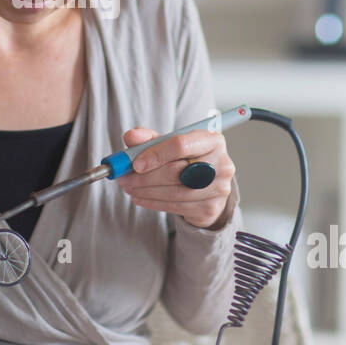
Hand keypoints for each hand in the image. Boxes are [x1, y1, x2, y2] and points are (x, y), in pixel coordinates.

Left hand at [119, 127, 235, 228]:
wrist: (208, 187)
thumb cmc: (188, 160)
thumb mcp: (170, 144)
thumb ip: (150, 139)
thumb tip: (131, 136)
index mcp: (212, 140)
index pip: (181, 145)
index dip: (155, 154)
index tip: (135, 163)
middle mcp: (221, 163)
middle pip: (175, 171)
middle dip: (144, 176)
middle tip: (124, 178)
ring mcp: (218, 188)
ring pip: (174, 191)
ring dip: (145, 191)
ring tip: (129, 188)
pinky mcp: (210, 208)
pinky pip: (175, 206)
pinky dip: (153, 202)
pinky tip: (140, 198)